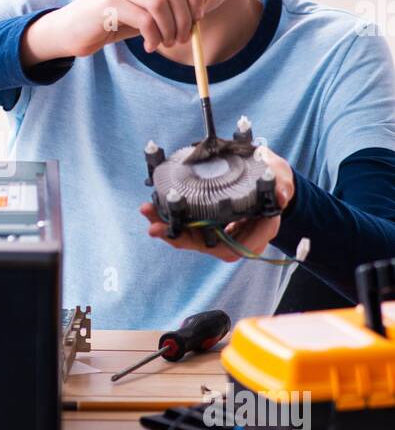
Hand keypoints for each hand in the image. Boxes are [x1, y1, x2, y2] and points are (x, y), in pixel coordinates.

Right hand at [20, 0, 206, 66]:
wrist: (73, 29)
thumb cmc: (116, 17)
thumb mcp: (147, 4)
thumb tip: (203, 2)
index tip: (198, 18)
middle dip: (185, 16)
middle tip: (184, 37)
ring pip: (160, 3)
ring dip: (170, 29)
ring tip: (166, 42)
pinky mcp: (108, 0)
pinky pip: (145, 19)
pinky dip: (154, 36)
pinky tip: (150, 45)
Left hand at [139, 146, 294, 261]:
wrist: (272, 181)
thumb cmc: (276, 182)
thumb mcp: (281, 181)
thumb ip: (281, 188)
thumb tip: (280, 196)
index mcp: (254, 236)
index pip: (225, 248)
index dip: (201, 243)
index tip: (179, 235)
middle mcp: (236, 240)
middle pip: (202, 245)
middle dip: (175, 237)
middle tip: (153, 227)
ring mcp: (222, 233)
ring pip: (192, 237)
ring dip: (167, 226)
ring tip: (148, 213)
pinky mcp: (211, 224)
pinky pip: (190, 225)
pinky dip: (172, 218)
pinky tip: (154, 209)